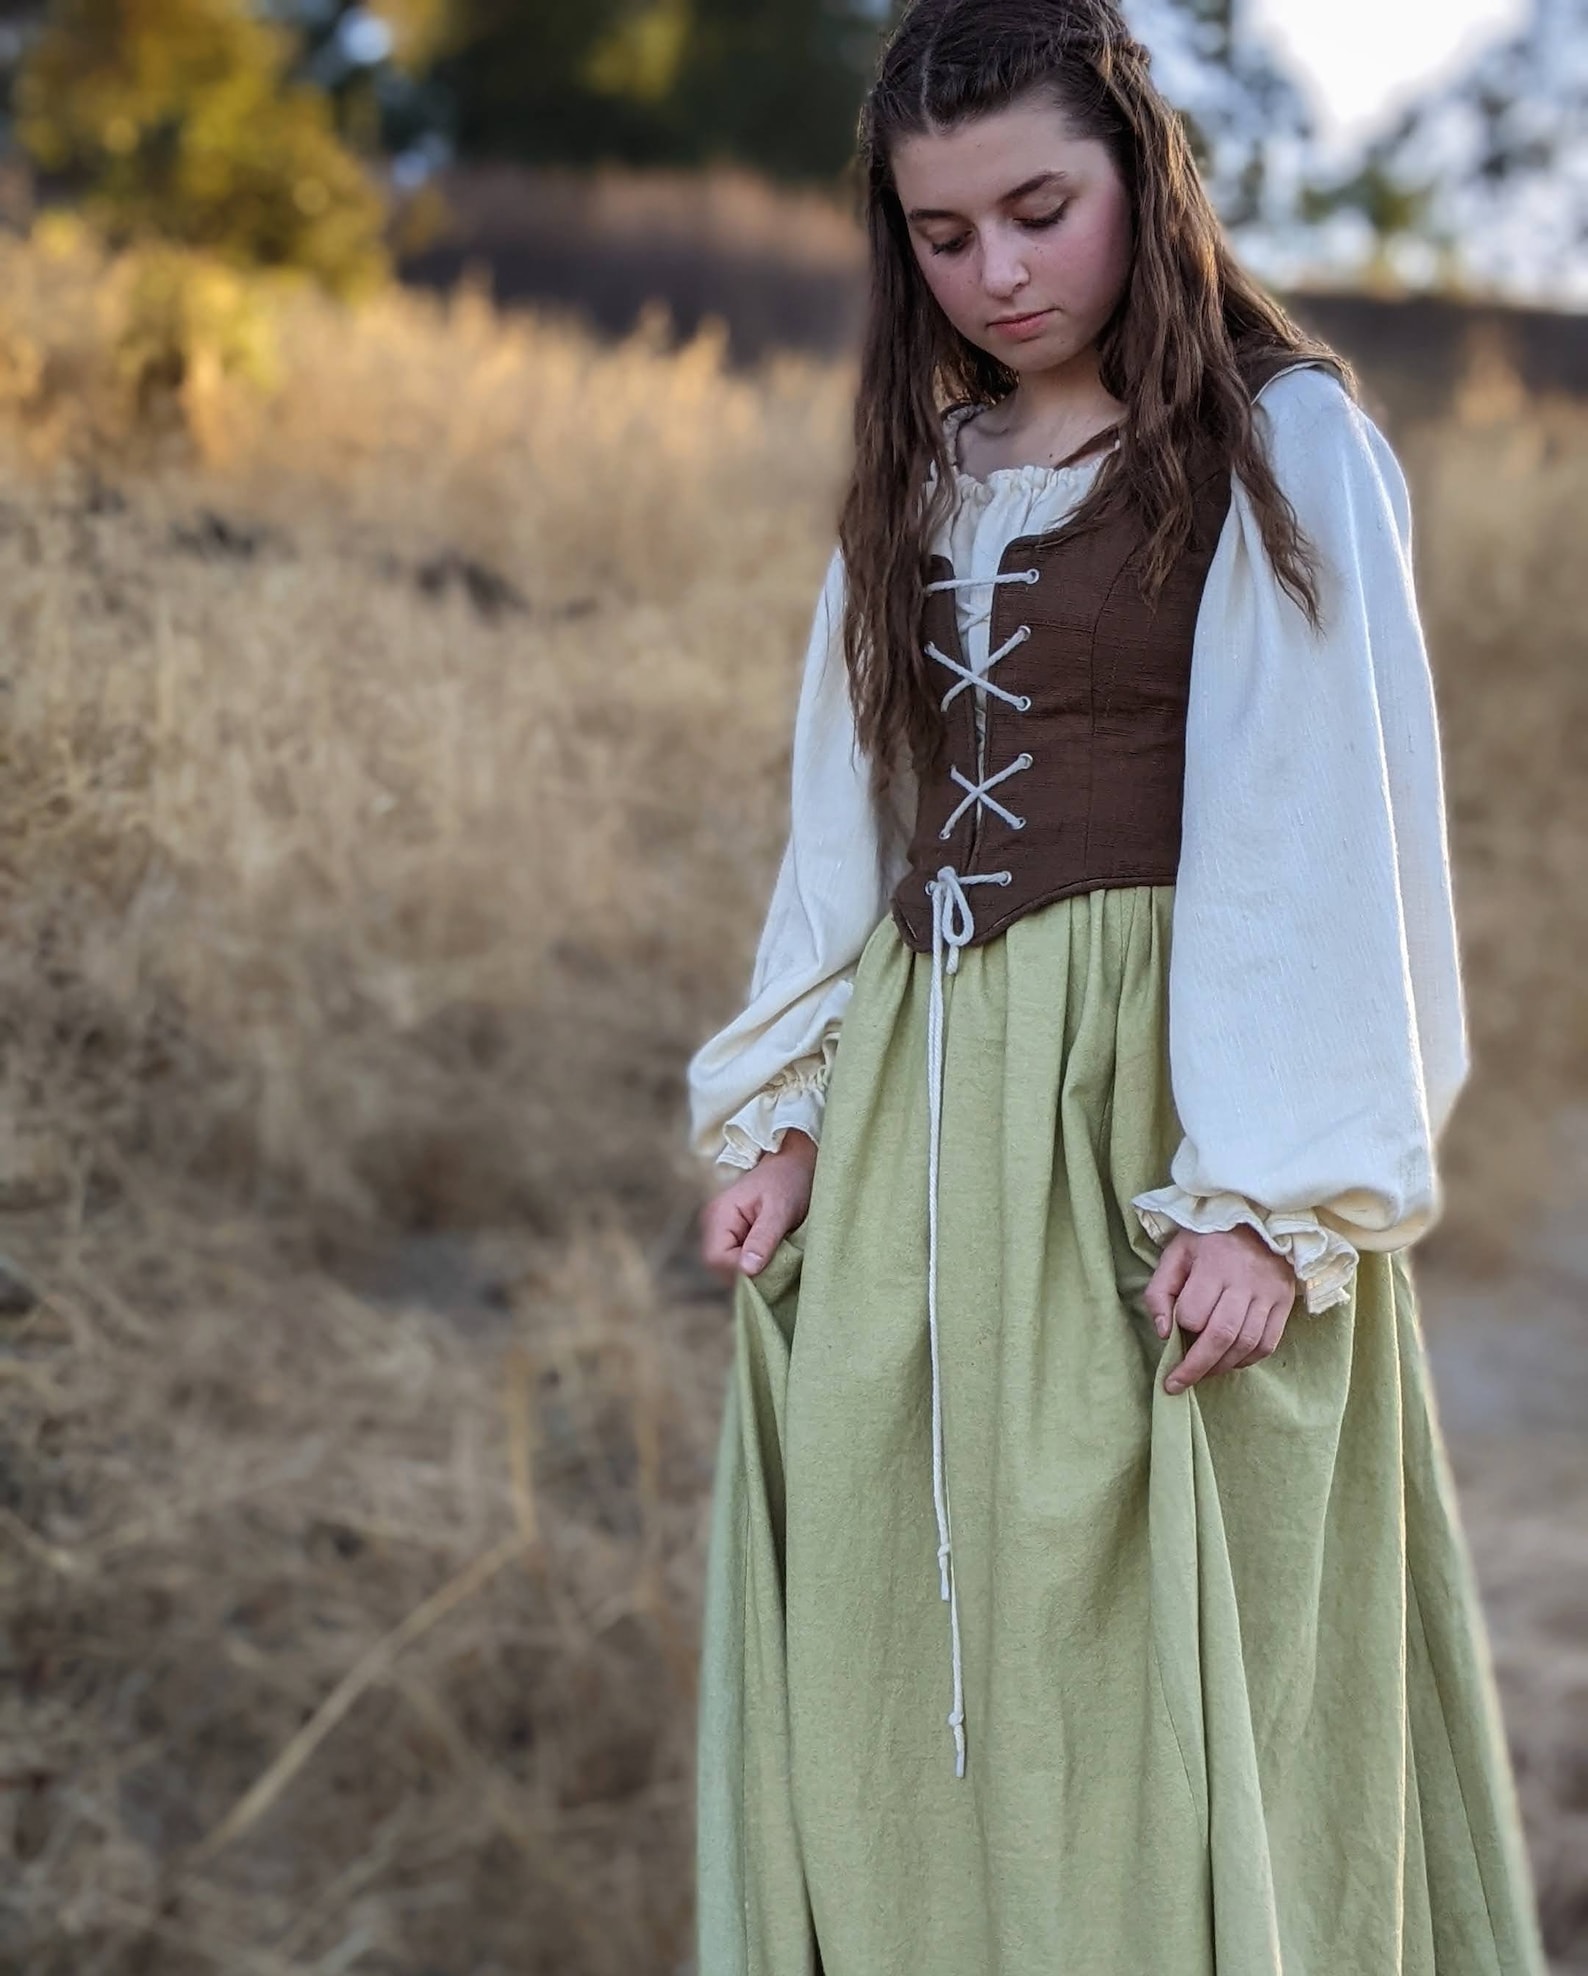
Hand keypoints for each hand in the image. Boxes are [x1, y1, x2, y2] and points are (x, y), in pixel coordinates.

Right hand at [699, 1131, 817, 1283]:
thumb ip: (763, 1239)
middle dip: (745, 1272)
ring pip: (725, 1266)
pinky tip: (769, 1256)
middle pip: (717, 1266)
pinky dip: (751, 1263)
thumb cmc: (788, 1182)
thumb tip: (747, 1270)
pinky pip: (734, 1260)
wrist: (793, 1164)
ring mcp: (719, 1230)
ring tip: (774, 1258)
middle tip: (775, 1264)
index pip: (716, 1258)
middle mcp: (712, 1223)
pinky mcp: (730, 1235)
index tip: (770, 1266)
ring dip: (749, 1269)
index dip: (740, 1270)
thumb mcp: (781, 1210)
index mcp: (719, 1214)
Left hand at [1143, 1225, 1297, 1394]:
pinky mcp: (1284, 1303)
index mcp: (1214, 1263)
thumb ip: (1160, 1291)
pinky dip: (1247, 1360)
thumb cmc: (1210, 1240)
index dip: (1181, 1327)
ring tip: (1202, 1374)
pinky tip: (1229, 1362)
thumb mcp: (1177, 1253)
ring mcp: (1268, 1293)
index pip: (1193, 1312)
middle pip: (1220, 1335)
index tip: (1173, 1333)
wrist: (1260, 1223)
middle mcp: (1245, 1280)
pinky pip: (1267, 1344)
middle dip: (1196, 1366)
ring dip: (1220, 1367)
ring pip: (1245, 1344)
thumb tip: (1163, 1334)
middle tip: (1178, 1384)